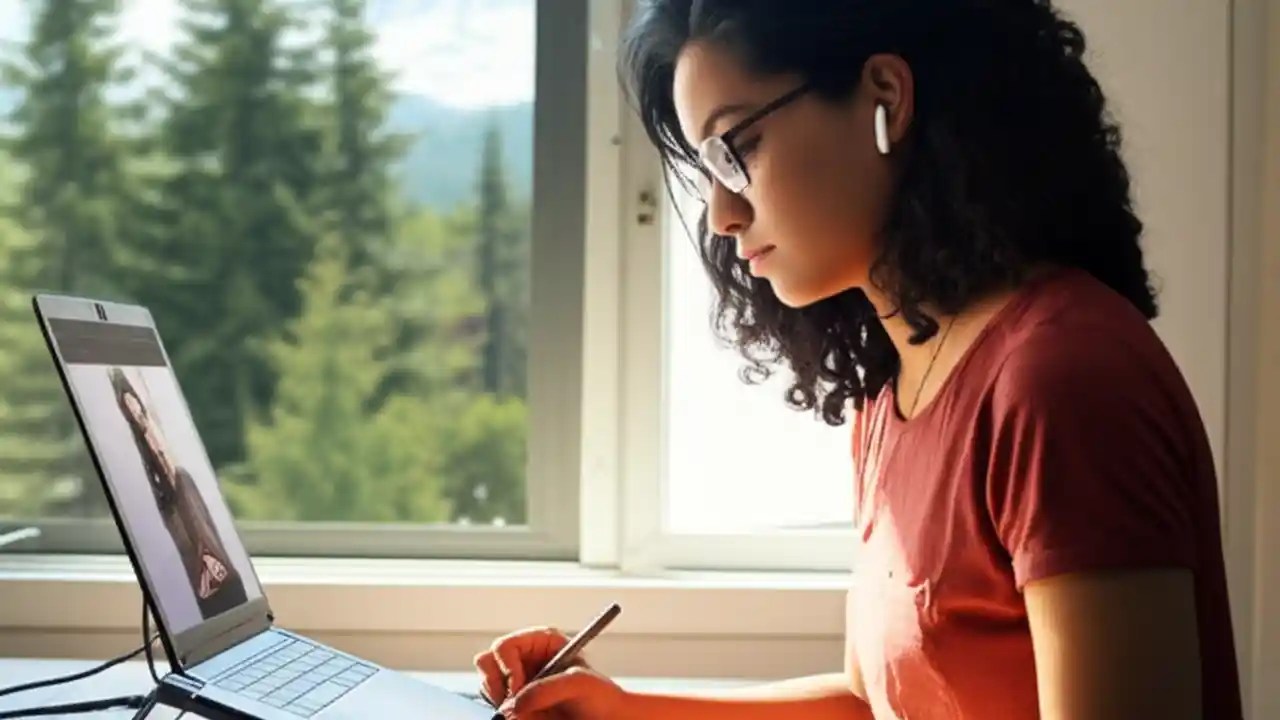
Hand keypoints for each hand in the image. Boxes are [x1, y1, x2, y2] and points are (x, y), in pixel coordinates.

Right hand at [473, 626, 627, 718]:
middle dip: (496, 684)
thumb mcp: (579, 683)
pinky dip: (503, 712)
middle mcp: (525, 658)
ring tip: (525, 711)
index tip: (518, 688)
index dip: (507, 668)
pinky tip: (525, 716)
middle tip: (511, 702)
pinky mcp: (515, 702)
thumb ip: (546, 688)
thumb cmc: (600, 696)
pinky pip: (494, 704)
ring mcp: (518, 680)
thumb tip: (515, 703)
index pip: (505, 646)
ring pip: (487, 684)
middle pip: (487, 661)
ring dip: (499, 699)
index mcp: (541, 642)